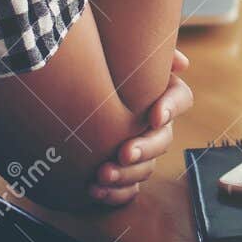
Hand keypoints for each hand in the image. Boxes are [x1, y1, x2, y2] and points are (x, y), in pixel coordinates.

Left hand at [87, 48, 193, 205]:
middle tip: (123, 152)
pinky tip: (93, 190)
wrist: (61, 90)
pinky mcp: (122, 172)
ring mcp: (139, 150)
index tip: (155, 115)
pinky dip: (114, 193)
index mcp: (158, 92)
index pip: (180, 99)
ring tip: (101, 174)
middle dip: (144, 148)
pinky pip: (128, 189)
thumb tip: (179, 63)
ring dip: (126, 174)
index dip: (171, 107)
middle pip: (163, 140)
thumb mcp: (113, 48)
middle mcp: (153, 124)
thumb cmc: (97, 63)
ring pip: (146, 168)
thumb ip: (142, 49)